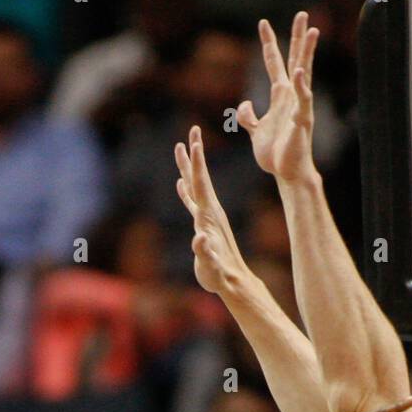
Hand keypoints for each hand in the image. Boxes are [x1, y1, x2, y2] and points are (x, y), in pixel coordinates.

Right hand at [175, 125, 247, 294]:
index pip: (201, 183)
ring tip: (181, 148)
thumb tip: (199, 240)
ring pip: (195, 186)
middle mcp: (208, 211)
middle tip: (192, 129)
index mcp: (209, 215)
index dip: (197, 162)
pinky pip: (191, 202)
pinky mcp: (203, 226)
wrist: (231, 282)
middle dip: (194, 153)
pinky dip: (185, 190)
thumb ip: (205, 252)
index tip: (195, 139)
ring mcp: (206, 217)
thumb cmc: (219, 275)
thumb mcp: (211, 265)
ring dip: (188, 167)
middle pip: (199, 177)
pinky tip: (180, 183)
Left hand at [237, 13, 318, 182]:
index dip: (269, 43)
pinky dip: (301, 87)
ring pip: (304, 72)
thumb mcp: (255, 131)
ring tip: (312, 30)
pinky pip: (302, 100)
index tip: (263, 23)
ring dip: (307, 52)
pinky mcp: (301, 121)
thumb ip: (248, 116)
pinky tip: (299, 72)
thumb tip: (244, 105)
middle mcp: (291, 97)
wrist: (286, 174)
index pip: (274, 63)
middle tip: (302, 14)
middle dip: (296, 37)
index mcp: (279, 97)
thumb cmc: (275, 154)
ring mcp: (298, 107)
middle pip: (294, 59)